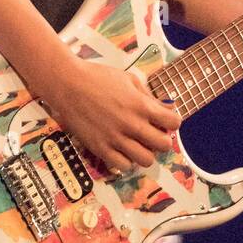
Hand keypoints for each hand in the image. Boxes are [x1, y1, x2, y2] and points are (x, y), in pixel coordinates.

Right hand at [43, 58, 181, 175]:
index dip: (172, 121)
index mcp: (141, 105)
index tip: (164, 120)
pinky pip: (123, 166)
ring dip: (146, 152)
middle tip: (152, 134)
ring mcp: (116, 139)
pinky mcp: (100, 148)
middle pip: (164, 145)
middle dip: (162, 139)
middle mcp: (132, 124)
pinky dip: (127, 160)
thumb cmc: (98, 77)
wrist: (68, 84)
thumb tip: (165, 108)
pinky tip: (122, 150)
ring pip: (146, 160)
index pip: (174, 122)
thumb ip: (148, 96)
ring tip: (137, 144)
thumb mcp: (128, 79)